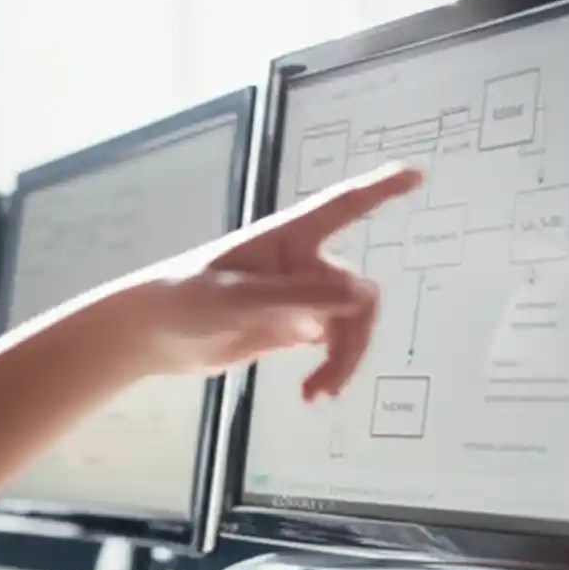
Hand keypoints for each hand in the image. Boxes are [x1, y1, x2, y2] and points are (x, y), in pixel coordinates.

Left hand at [132, 162, 422, 399]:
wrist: (152, 336)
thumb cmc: (184, 298)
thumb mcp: (239, 297)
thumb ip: (298, 296)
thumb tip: (362, 297)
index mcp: (286, 238)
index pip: (342, 206)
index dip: (380, 189)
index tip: (416, 174)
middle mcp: (299, 263)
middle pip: (355, 295)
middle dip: (352, 340)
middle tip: (329, 382)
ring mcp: (296, 297)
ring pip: (348, 324)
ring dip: (343, 360)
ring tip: (318, 395)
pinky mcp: (288, 326)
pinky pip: (331, 344)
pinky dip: (330, 368)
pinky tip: (313, 394)